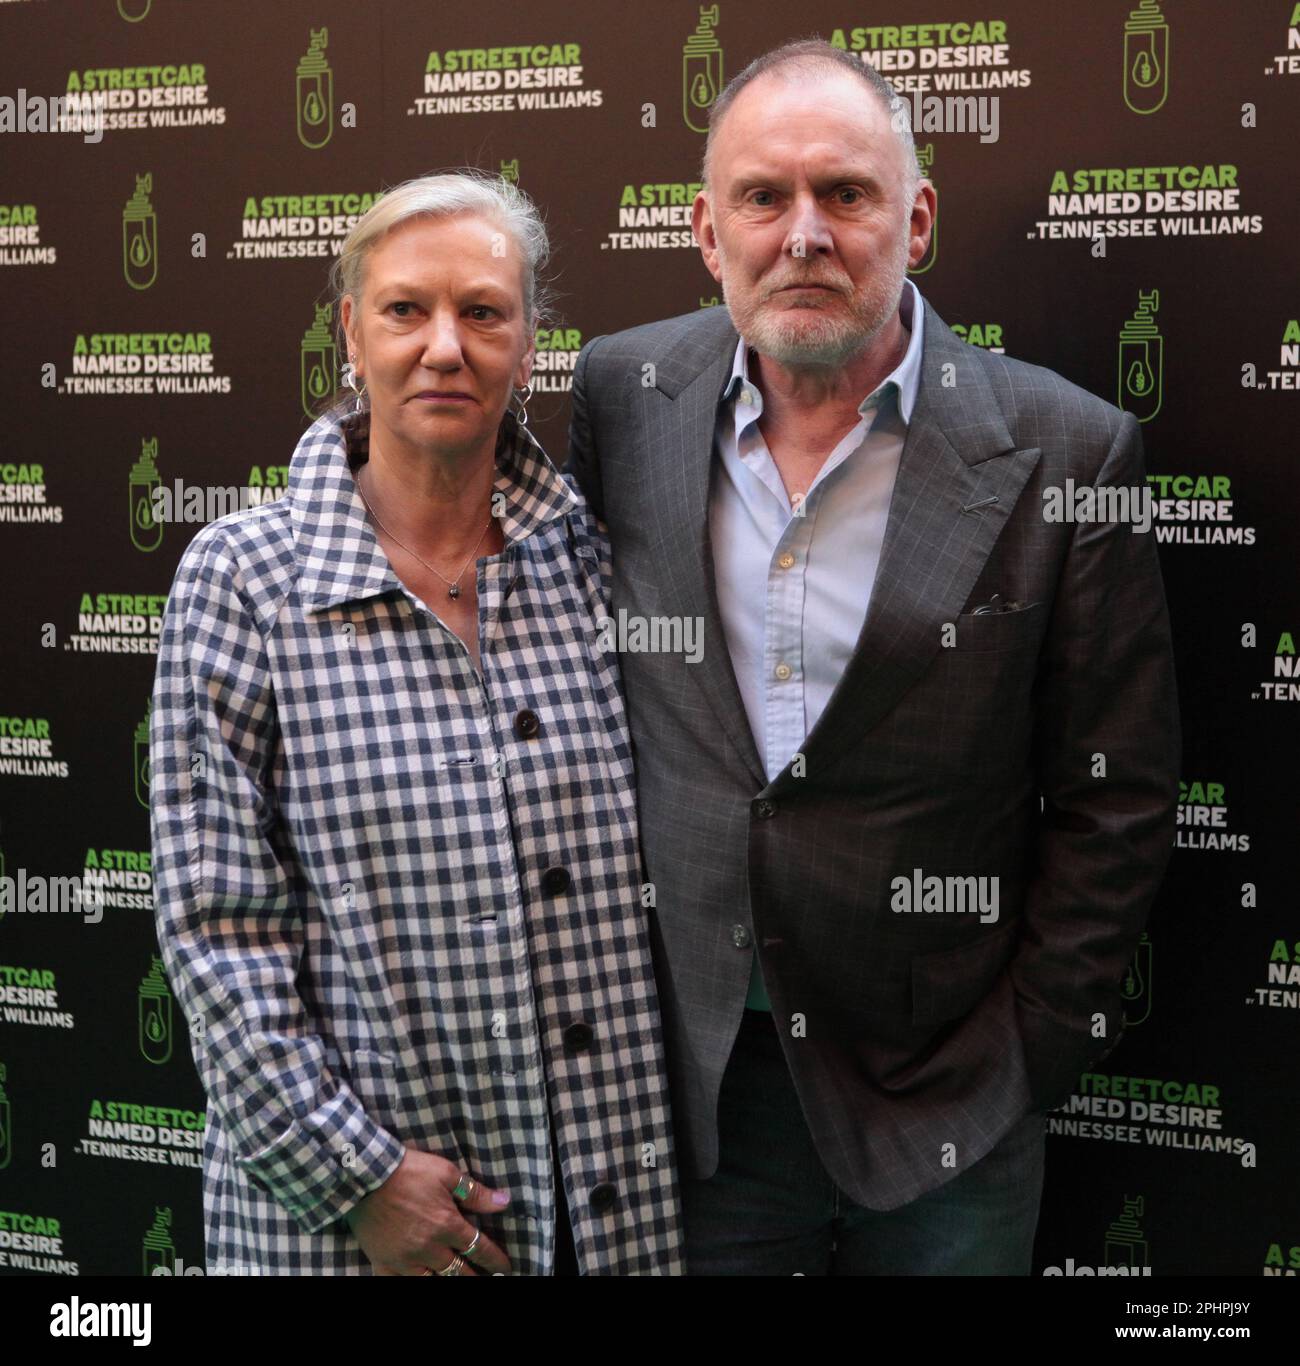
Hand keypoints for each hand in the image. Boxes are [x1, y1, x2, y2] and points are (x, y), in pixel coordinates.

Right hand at [345, 1140, 511, 1275]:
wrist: (365, 1176)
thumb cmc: (408, 1170)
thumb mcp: (445, 1173)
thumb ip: (474, 1192)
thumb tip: (503, 1202)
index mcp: (446, 1224)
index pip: (478, 1247)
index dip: (494, 1258)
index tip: (506, 1266)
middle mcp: (428, 1247)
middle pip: (458, 1270)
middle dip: (475, 1276)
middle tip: (486, 1279)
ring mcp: (404, 1260)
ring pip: (432, 1281)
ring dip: (448, 1281)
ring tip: (460, 1281)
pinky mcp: (383, 1263)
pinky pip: (399, 1284)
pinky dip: (413, 1284)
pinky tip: (422, 1281)